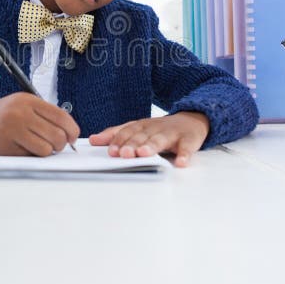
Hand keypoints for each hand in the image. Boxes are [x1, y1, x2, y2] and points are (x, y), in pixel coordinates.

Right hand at [0, 92, 79, 156]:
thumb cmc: (1, 115)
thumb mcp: (21, 105)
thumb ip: (43, 114)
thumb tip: (69, 132)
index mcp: (28, 100)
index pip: (61, 116)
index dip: (72, 129)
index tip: (73, 137)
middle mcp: (21, 113)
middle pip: (57, 135)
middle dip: (61, 144)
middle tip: (56, 146)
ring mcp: (13, 129)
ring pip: (46, 148)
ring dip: (47, 151)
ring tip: (39, 147)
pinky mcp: (6, 146)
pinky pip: (31, 156)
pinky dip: (32, 155)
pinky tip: (23, 148)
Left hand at [88, 112, 209, 167]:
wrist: (192, 120)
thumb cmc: (160, 129)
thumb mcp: (138, 129)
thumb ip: (117, 134)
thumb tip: (92, 140)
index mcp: (142, 125)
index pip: (128, 131)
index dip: (119, 140)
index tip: (111, 151)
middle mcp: (155, 127)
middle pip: (142, 136)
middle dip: (132, 144)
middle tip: (124, 154)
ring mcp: (172, 133)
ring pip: (161, 140)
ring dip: (152, 146)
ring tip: (144, 154)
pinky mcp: (189, 139)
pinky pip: (186, 147)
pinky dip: (184, 155)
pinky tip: (180, 163)